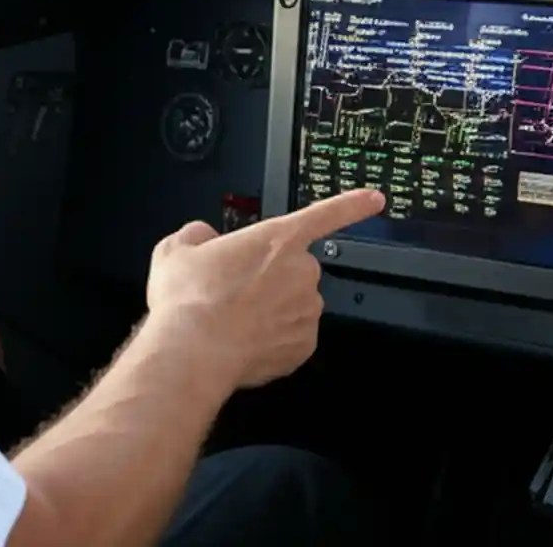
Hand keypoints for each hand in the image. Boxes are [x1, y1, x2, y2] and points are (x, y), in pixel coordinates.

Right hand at [144, 189, 384, 389]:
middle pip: (294, 269)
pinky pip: (292, 337)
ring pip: (294, 305)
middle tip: (234, 292)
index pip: (326, 213)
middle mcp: (302, 272)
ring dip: (271, 309)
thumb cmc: (188, 299)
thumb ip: (197, 236)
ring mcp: (306, 311)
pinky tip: (242, 342)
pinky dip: (272, 340)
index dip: (353, 205)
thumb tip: (203, 238)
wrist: (192, 352)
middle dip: (271, 277)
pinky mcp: (303, 346)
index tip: (376, 200)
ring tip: (233, 320)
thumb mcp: (176, 250)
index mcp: (278, 238)